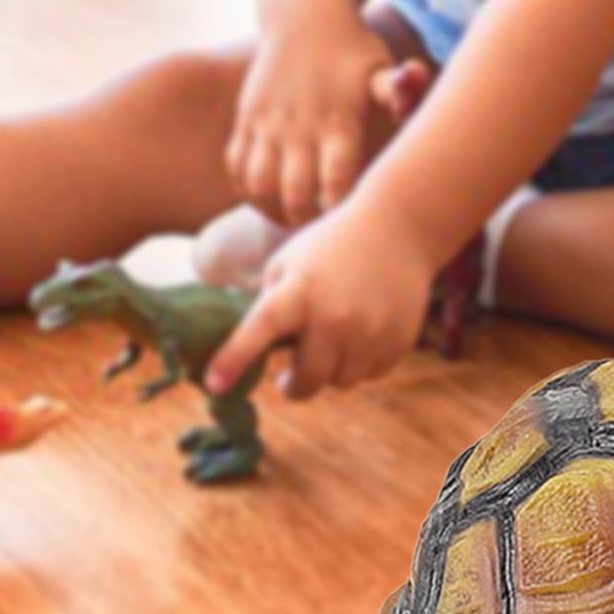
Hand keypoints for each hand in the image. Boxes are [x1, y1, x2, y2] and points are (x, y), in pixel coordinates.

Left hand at [205, 202, 435, 399]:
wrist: (399, 228)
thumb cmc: (332, 245)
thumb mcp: (289, 264)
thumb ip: (271, 306)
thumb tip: (258, 353)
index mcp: (298, 291)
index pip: (259, 330)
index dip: (233, 359)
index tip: (214, 385)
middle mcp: (334, 315)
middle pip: (307, 381)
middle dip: (293, 385)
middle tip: (287, 379)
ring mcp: (370, 331)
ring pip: (341, 381)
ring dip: (330, 370)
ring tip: (333, 342)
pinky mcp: (398, 340)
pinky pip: (370, 373)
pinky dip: (360, 362)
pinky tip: (363, 333)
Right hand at [227, 15, 395, 226]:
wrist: (303, 16)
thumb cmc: (354, 51)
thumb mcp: (382, 69)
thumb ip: (398, 91)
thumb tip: (417, 81)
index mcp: (338, 122)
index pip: (337, 181)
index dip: (340, 210)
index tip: (349, 224)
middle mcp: (300, 126)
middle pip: (295, 192)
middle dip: (306, 221)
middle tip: (320, 235)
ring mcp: (268, 123)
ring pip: (259, 184)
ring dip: (272, 210)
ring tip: (290, 220)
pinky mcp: (246, 118)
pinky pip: (236, 165)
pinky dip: (246, 188)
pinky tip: (265, 197)